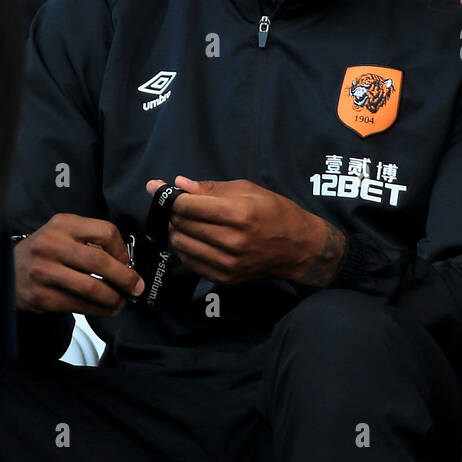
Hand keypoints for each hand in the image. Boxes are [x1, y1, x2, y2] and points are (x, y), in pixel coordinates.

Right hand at [15, 213, 143, 315]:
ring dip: (113, 298)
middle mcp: (51, 245)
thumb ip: (91, 241)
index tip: (128, 263)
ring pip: (91, 287)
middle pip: (100, 261)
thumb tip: (126, 264)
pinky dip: (98, 309)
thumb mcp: (64, 233)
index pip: (106, 231)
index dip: (123, 250)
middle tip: (135, 287)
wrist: (5, 269)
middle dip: (124, 277)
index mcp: (63, 224)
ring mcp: (43, 271)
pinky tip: (105, 309)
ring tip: (121, 301)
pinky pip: (78, 304)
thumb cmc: (45, 252)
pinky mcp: (40, 295)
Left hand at [145, 176, 346, 287]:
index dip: (171, 197)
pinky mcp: (226, 278)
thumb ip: (212, 188)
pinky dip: (186, 249)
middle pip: (183, 225)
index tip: (162, 190)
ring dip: (177, 231)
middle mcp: (232, 241)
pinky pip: (191, 263)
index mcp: (239, 214)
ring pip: (182, 245)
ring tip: (185, 222)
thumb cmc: (276, 213)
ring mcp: (228, 263)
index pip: (189, 206)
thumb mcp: (249, 190)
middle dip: (174, 213)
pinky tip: (194, 239)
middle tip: (177, 206)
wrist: (299, 248)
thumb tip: (179, 183)